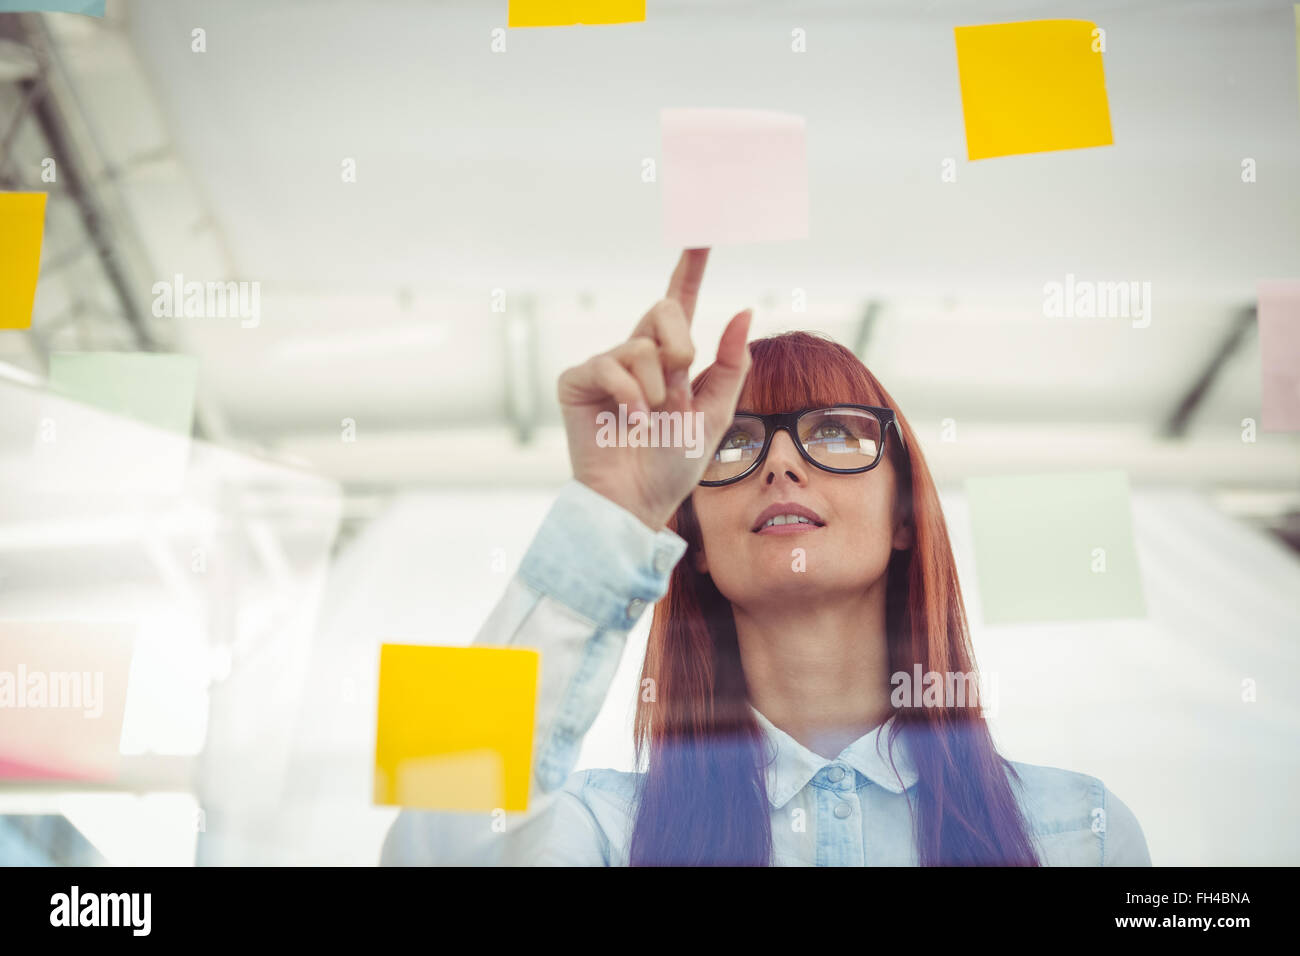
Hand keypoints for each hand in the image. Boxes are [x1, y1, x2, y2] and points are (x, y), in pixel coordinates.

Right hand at [557, 249, 752, 529]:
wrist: (637, 501)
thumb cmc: (673, 464)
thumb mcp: (715, 412)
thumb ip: (730, 363)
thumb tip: (744, 309)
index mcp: (670, 359)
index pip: (680, 301)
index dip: (690, 264)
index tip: (701, 228)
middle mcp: (636, 354)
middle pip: (665, 309)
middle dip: (680, 344)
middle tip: (679, 383)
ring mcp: (605, 365)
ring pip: (641, 344)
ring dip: (656, 386)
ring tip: (649, 419)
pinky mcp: (577, 379)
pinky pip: (611, 364)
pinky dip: (629, 394)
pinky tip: (629, 420)